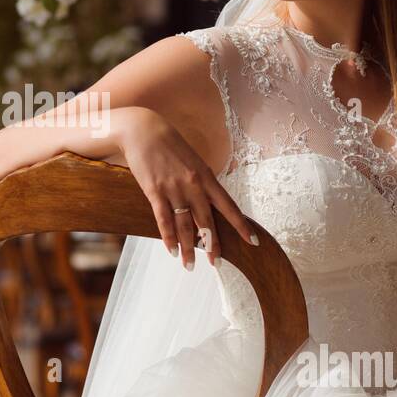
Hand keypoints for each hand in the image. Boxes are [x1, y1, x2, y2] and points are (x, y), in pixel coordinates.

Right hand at [115, 107, 256, 269]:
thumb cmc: (169, 144)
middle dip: (212, 245)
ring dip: (188, 248)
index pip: (228, 205)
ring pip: (184, 225)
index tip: (252, 241)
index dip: (240, 225)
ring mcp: (174, 188)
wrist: (144, 129)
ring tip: (190, 266)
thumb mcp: (192, 160)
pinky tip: (171, 251)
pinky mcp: (154, 191)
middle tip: (216, 264)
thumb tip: (206, 202)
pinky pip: (163, 219)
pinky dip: (168, 237)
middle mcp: (193, 185)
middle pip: (206, 221)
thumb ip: (200, 181)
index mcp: (206, 176)